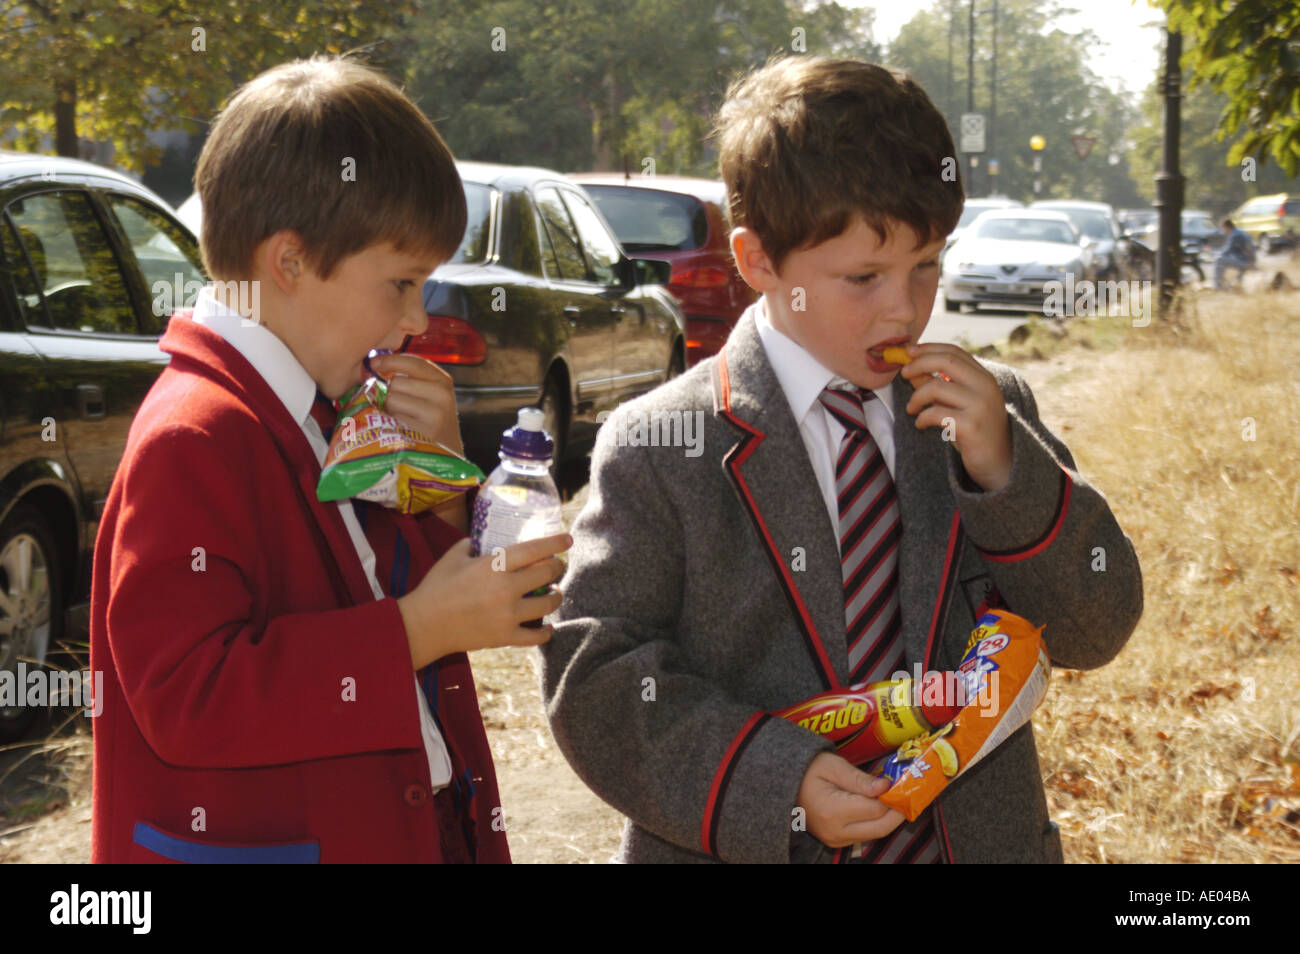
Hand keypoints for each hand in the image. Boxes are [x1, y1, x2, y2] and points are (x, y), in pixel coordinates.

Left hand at [370, 353, 464, 455]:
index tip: (375, 362)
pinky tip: (401, 428)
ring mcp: (435, 412)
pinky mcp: (424, 430)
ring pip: (392, 398)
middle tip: (399, 405)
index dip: (390, 360)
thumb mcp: (432, 395)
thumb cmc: (432, 423)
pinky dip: (392, 422)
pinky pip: (393, 417)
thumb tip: (377, 363)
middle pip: (397, 382)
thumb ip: (413, 378)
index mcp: (443, 381)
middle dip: (391, 391)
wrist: (448, 456)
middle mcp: (442, 394)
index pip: (412, 362)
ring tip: (401, 418)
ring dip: (390, 407)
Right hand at [397, 532, 571, 668]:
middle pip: (547, 575)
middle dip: (557, 568)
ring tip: (555, 594)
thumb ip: (471, 545)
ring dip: (556, 597)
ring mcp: (508, 615)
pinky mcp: (505, 637)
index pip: (534, 550)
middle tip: (557, 566)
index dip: (555, 543)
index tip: (567, 539)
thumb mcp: (453, 556)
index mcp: (494, 565)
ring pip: (548, 605)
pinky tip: (548, 627)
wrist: (423, 625)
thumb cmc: (436, 587)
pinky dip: (546, 632)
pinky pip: (536, 636)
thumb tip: (483, 540)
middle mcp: (506, 588)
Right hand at [796, 752, 904, 847]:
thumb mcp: (833, 766)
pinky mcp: (837, 842)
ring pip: (875, 834)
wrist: (784, 784)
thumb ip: (860, 779)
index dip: (894, 797)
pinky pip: (865, 835)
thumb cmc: (808, 770)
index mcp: (833, 811)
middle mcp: (836, 832)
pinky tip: (879, 806)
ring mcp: (836, 840)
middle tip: (907, 793)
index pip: (876, 810)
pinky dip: (877, 822)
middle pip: (881, 827)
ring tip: (895, 797)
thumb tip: (886, 787)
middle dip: (898, 812)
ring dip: (889, 817)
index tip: (903, 783)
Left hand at [899, 343, 1012, 491]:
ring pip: (936, 388)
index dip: (928, 348)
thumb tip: (911, 367)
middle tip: (903, 374)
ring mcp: (980, 406)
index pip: (954, 352)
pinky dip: (922, 418)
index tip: (908, 351)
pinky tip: (921, 425)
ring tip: (912, 409)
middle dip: (918, 364)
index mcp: (983, 378)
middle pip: (946, 361)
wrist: (998, 463)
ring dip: (916, 397)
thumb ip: (938, 384)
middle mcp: (985, 387)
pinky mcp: (972, 426)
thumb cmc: (974, 430)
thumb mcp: (958, 403)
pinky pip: (936, 413)